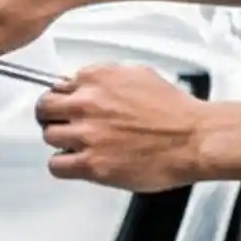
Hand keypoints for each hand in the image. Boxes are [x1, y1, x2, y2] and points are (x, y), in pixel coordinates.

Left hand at [35, 65, 207, 192]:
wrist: (195, 139)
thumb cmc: (175, 112)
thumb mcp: (139, 75)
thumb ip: (105, 78)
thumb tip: (86, 83)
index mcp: (97, 78)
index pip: (58, 86)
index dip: (64, 98)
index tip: (66, 105)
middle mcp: (87, 103)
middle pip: (45, 108)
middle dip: (52, 116)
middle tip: (59, 123)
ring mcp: (87, 134)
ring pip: (49, 136)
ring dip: (59, 141)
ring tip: (74, 144)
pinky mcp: (92, 163)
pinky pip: (56, 165)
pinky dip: (62, 165)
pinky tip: (74, 163)